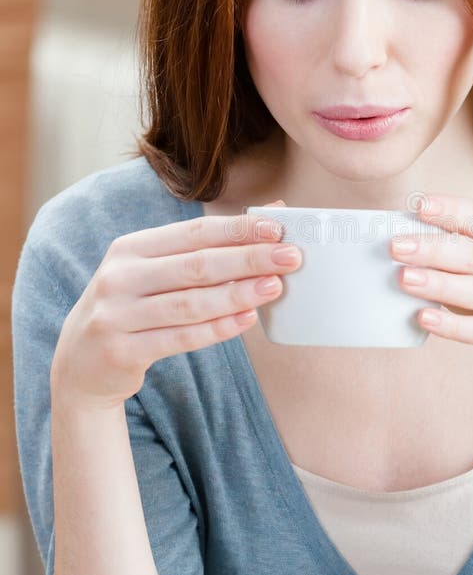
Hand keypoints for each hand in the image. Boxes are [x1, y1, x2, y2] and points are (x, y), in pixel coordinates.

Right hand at [50, 199, 300, 410]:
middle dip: (248, 259)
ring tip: (275, 287)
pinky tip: (247, 319)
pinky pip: (179, 338)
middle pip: (196, 265)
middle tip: (291, 257)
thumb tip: (273, 211)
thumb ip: (207, 247)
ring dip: (238, 293)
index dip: (238, 229)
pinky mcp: (121, 350)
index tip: (279, 229)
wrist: (80, 364)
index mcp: (131, 248)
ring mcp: (117, 314)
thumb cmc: (134, 307)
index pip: (194, 233)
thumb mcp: (156, 271)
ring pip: (190, 302)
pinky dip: (217, 329)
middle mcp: (120, 276)